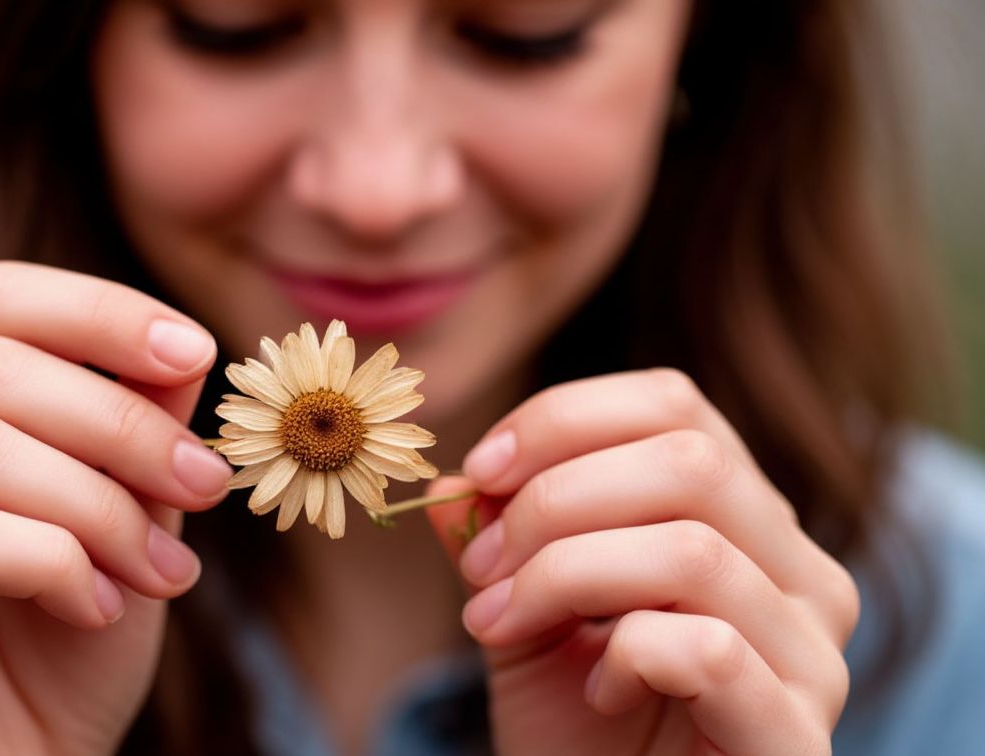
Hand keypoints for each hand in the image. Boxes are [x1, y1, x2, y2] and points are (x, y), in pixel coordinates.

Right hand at [0, 261, 233, 754]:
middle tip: (205, 486)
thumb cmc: (71, 639)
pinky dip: (50, 564)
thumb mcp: (129, 516)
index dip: (98, 310)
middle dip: (123, 424)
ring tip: (162, 572)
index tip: (194, 351)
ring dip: (97, 507)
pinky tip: (93, 608)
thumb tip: (184, 349)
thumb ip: (140, 430)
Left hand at [426, 369, 858, 754]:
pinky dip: (625, 656)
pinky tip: (599, 688)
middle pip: (690, 461)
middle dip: (554, 500)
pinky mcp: (796, 735)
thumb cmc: (578, 729)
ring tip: (499, 623)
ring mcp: (812, 655)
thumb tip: (450, 483)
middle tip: (479, 567)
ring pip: (693, 550)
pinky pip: (707, 650)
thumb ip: (494, 543)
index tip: (479, 470)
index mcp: (744, 522)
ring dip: (563, 574)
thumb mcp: (518, 616)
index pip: (674, 406)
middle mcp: (801, 573)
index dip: (563, 421)